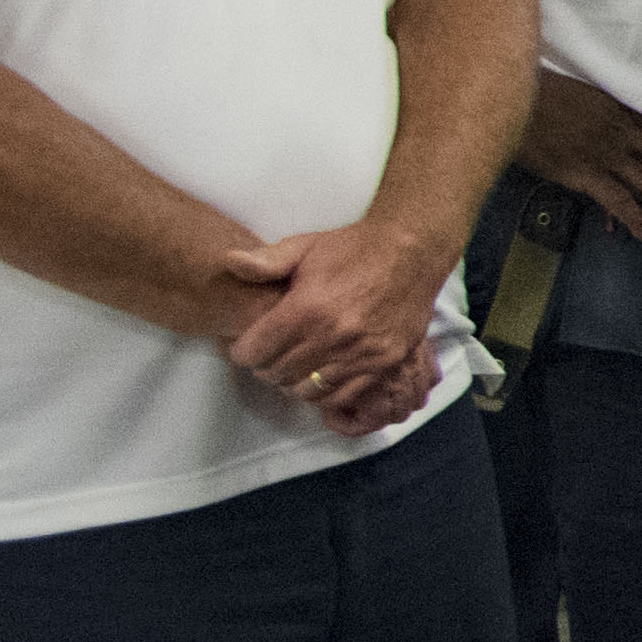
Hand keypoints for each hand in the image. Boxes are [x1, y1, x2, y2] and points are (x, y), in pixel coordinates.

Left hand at [216, 215, 449, 431]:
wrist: (411, 252)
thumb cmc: (353, 249)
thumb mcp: (305, 246)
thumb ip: (265, 260)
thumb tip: (230, 261)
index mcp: (307, 308)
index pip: (256, 351)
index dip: (241, 352)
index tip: (242, 347)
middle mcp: (333, 336)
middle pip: (278, 373)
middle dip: (263, 368)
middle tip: (265, 358)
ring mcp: (362, 353)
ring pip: (308, 389)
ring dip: (292, 383)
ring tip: (291, 368)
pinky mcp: (385, 362)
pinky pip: (343, 394)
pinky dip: (324, 393)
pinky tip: (319, 377)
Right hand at [516, 69, 641, 243]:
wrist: (508, 93)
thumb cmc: (536, 89)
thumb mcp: (579, 93)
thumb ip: (600, 109)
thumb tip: (609, 120)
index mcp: (622, 111)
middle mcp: (622, 133)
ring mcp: (605, 154)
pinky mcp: (583, 173)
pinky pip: (616, 201)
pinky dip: (635, 221)